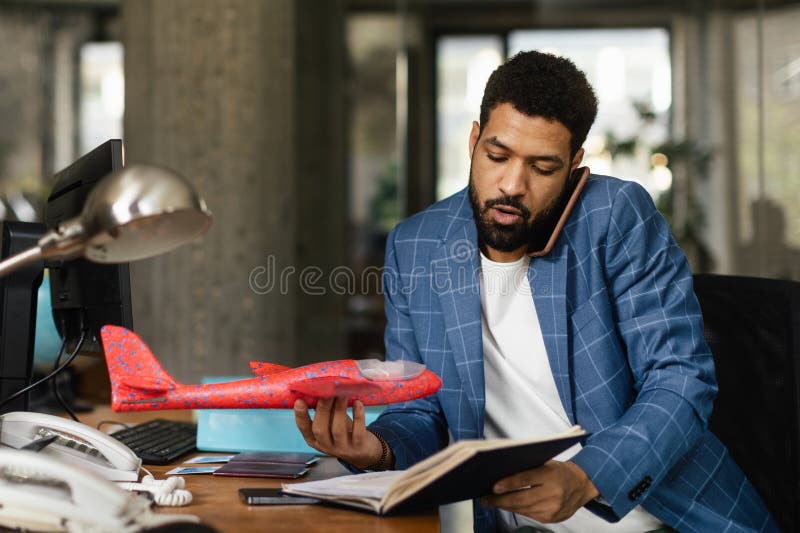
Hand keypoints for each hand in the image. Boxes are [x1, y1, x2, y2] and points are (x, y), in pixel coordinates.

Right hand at [294, 397, 389, 469]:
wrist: (362, 451)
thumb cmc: (343, 431)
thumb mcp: (330, 423)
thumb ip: (325, 411)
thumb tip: (320, 388)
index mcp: (314, 439)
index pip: (304, 428)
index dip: (301, 416)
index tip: (299, 401)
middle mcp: (326, 445)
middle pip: (320, 429)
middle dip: (322, 409)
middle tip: (326, 392)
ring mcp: (342, 448)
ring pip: (338, 430)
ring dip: (339, 409)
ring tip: (342, 394)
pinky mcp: (359, 447)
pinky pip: (358, 432)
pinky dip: (358, 416)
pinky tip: (357, 403)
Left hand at [480, 460, 598, 522]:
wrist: (581, 485)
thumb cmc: (559, 472)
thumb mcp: (545, 463)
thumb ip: (527, 469)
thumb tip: (501, 475)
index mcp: (550, 474)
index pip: (526, 479)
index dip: (509, 483)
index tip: (494, 487)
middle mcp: (553, 493)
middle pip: (521, 499)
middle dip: (500, 500)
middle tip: (485, 499)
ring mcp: (552, 508)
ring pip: (523, 509)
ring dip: (505, 506)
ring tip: (491, 502)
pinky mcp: (551, 518)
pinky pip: (528, 515)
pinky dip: (516, 510)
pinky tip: (507, 506)